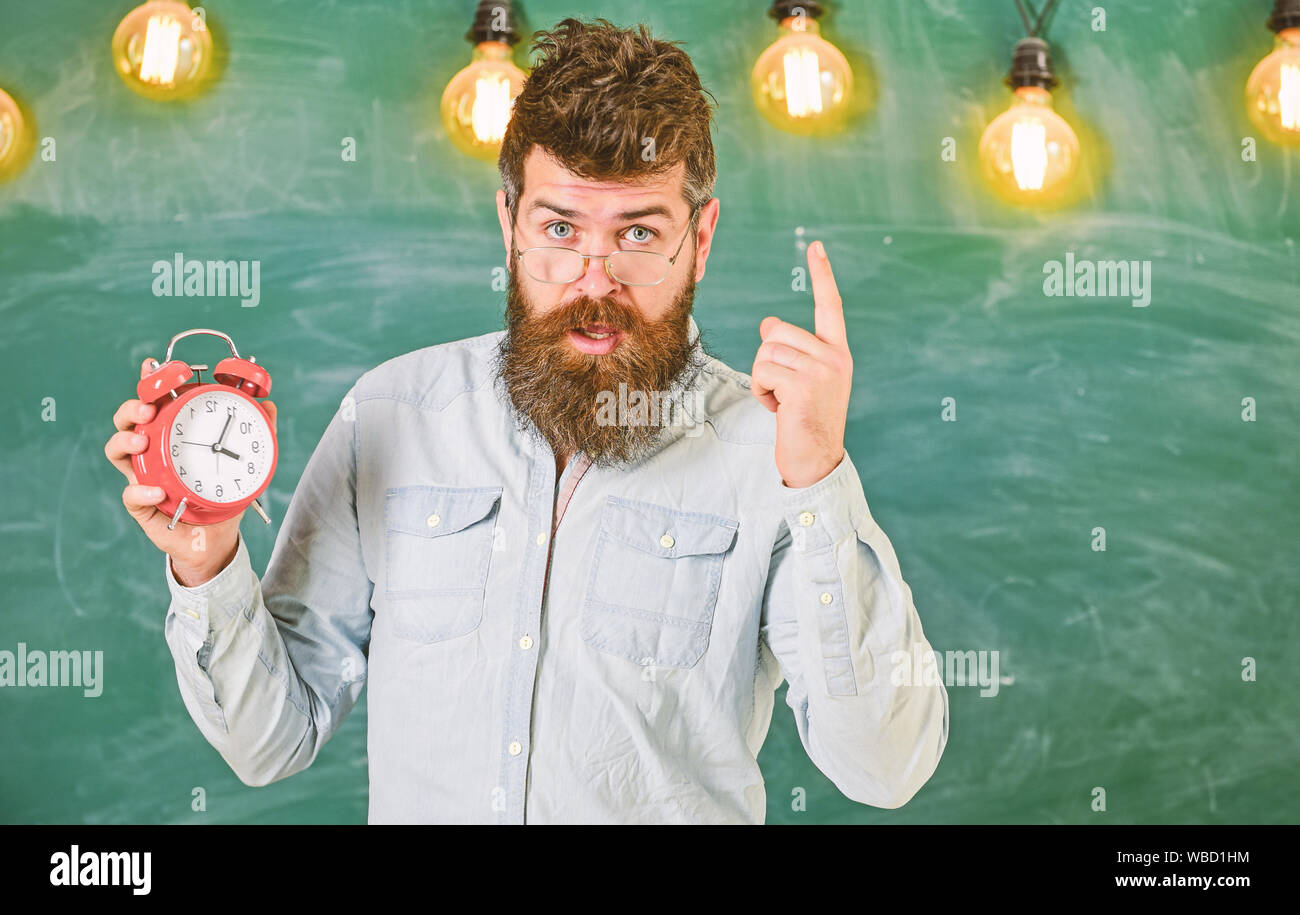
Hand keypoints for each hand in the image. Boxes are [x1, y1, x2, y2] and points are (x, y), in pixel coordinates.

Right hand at [105, 357, 277, 585]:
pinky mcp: (142, 504)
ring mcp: (143, 475)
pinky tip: (156, 491)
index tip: (151, 367)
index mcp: (172, 434)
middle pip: (127, 420)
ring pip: (117, 450)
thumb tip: (270, 405)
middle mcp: (152, 451)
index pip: (156, 403)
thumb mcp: (247, 460)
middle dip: (130, 409)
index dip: (149, 383)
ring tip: (142, 440)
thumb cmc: (225, 493)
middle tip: (147, 408)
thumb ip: (259, 432)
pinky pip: (131, 494)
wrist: (217, 537)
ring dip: (124, 440)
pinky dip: (140, 490)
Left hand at [751, 240, 851, 487]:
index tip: (815, 247)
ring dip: (761, 378)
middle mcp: (834, 357)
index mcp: (837, 352)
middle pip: (777, 331)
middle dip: (766, 358)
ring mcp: (821, 371)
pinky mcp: (804, 386)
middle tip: (779, 387)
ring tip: (780, 400)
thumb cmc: (804, 421)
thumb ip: (791, 351)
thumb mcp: (802, 381)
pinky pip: (762, 371)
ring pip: (766, 352)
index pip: (830, 306)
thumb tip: (767, 324)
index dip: (822, 275)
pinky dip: (760, 391)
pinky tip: (778, 409)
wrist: (816, 460)